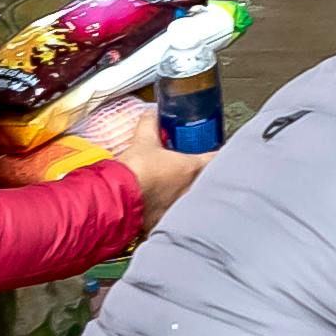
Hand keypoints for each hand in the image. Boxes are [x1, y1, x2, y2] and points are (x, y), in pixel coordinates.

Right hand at [61, 94, 205, 219]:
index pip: (215, 159)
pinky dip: (168, 207)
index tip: (217, 150)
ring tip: (173, 186)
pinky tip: (159, 204)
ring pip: (190, 198)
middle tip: (193, 168)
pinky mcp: (164, 220)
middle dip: (201, 174)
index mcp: (190, 168)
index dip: (218, 153)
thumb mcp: (142, 141)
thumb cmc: (134, 171)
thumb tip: (151, 114)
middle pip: (205, 180)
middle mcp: (189, 190)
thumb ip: (149, 124)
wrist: (118, 199)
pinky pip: (172, 213)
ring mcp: (178, 207)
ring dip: (185, 192)